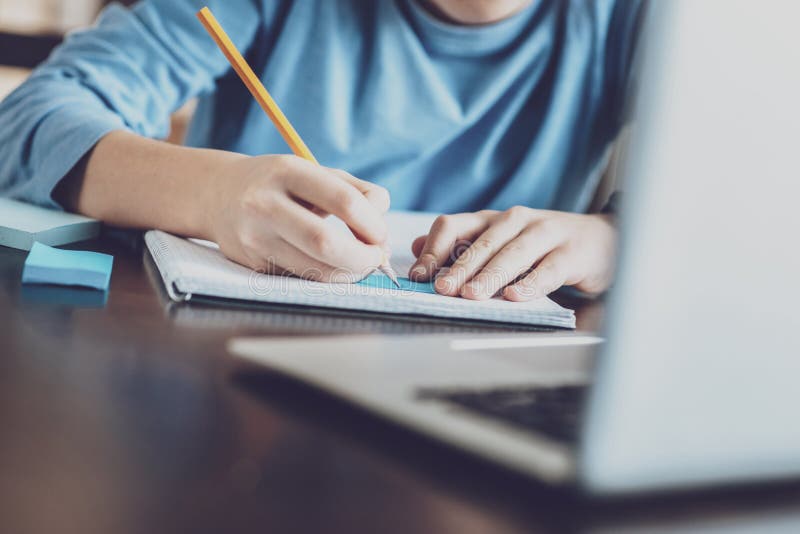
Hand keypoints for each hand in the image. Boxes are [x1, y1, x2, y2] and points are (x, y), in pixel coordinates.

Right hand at [208, 154, 389, 281]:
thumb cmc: (282, 184)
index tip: (381, 235)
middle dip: (363, 258)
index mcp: (287, 171)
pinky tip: (329, 264)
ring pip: (315, 270)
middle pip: (326, 243)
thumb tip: (382, 235)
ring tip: (359, 263)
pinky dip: (324, 275)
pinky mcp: (251, 263)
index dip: (373, 224)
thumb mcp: (316, 173)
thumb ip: (358, 193)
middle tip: (377, 258)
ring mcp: (254, 236)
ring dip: (348, 273)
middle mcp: (265, 203)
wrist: (217, 194)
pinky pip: (301, 278)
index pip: (344, 202)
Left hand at [409, 207, 616, 300]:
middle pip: (482, 242)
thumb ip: (460, 245)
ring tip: (472, 295)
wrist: (605, 240)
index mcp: (493, 219)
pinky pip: (549, 269)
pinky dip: (532, 283)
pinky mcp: (572, 253)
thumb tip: (416, 247)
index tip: (419, 275)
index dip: (433, 249)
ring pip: (513, 253)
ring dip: (491, 275)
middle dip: (459, 267)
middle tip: (442, 289)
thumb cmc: (545, 247)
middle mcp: (517, 220)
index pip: (454, 225)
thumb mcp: (500, 242)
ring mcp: (547, 233)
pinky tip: (516, 296)